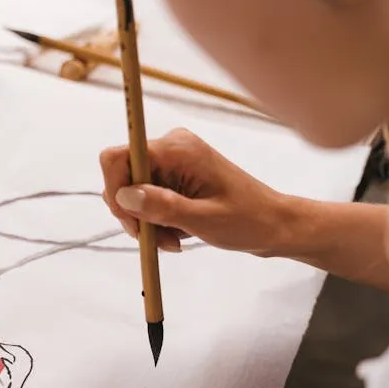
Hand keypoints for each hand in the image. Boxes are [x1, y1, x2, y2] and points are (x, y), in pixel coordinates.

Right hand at [99, 128, 290, 254]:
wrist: (273, 224)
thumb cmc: (247, 220)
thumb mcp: (203, 220)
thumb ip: (162, 206)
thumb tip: (125, 195)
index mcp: (177, 148)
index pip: (118, 157)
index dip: (115, 190)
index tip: (133, 222)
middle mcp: (171, 147)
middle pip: (122, 178)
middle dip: (134, 214)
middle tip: (158, 239)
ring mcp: (172, 160)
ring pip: (132, 192)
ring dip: (146, 222)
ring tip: (173, 240)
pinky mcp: (175, 174)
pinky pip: (147, 197)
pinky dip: (155, 220)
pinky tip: (175, 234)